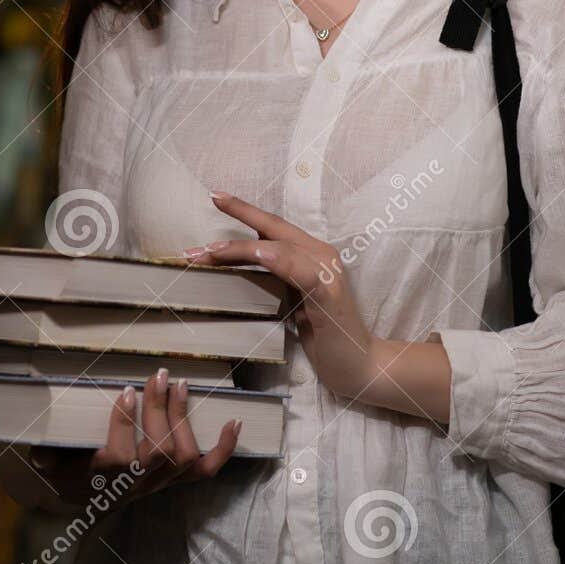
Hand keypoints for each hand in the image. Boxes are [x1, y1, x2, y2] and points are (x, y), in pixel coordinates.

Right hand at [22, 367, 240, 512]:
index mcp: (104, 478)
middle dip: (159, 411)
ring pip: (181, 457)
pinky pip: (206, 470)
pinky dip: (223, 448)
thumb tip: (37, 442)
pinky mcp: (178, 480)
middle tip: (157, 376)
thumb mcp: (51, 463)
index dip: (124, 423)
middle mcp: (137, 484)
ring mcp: (161, 483)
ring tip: (179, 384)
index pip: (118, 456)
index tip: (127, 391)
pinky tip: (233, 422)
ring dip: (183, 417)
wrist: (90, 498)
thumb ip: (45, 453)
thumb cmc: (70, 470)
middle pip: (157, 453)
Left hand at [183, 190, 380, 398]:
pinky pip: (303, 273)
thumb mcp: (293, 300)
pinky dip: (282, 260)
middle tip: (205, 216)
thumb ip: (277, 277)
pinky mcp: (329, 296)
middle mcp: (321, 255)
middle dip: (238, 219)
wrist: (359, 366)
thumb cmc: (324, 335)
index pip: (275, 227)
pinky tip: (262, 255)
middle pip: (274, 230)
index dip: (246, 211)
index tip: (216, 197)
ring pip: (281, 248)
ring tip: (211, 250)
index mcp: (312, 254)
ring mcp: (327, 274)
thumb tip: (241, 265)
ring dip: (244, 248)